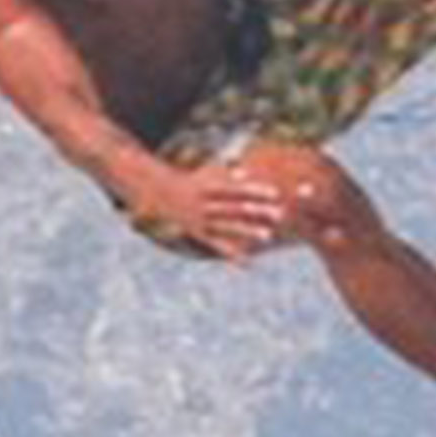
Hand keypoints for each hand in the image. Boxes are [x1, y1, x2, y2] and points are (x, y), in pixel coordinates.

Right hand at [138, 158, 286, 260]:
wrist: (155, 194)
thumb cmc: (188, 182)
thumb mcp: (204, 175)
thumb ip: (226, 175)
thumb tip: (245, 172)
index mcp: (207, 186)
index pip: (236, 188)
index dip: (255, 190)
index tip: (275, 192)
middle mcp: (204, 204)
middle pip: (234, 207)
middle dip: (257, 211)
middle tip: (279, 214)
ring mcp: (200, 220)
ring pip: (227, 227)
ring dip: (247, 231)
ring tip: (268, 235)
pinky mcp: (197, 234)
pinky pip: (216, 245)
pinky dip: (232, 254)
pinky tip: (247, 263)